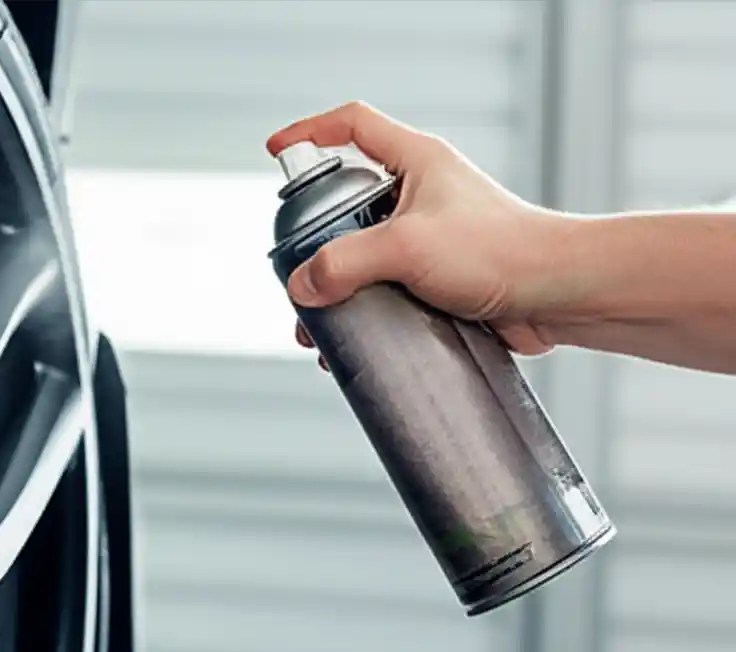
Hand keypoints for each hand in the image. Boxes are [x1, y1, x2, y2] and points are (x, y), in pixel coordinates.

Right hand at [268, 101, 580, 356]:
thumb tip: (303, 286)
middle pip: (348, 201)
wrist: (562, 295)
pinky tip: (356, 338)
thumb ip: (346, 262)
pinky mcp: (440, 279)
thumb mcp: (408, 248)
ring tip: (321, 321)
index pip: (352, 124)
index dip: (310, 132)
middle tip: (297, 265)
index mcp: (416, 161)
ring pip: (365, 254)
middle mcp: (422, 194)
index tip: (277, 153)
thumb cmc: (502, 250)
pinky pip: (389, 288)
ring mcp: (432, 238)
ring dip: (339, 286)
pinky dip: (367, 311)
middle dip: (316, 238)